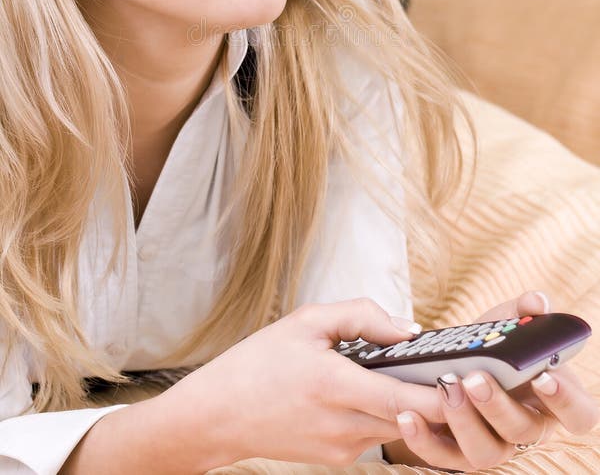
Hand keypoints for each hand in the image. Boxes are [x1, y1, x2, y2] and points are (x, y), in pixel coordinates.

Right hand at [159, 297, 445, 467]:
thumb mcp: (307, 321)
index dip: (449, 394)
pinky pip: (375, 433)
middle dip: (442, 397)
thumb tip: (409, 329)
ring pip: (397, 427)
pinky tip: (376, 388)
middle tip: (464, 368)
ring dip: (414, 405)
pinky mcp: (337, 457)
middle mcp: (345, 426)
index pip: (411, 401)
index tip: (476, 376)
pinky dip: (386, 413)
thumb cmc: (259, 362)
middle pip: (414, 419)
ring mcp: (342, 448)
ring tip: (422, 372)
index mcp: (337, 386)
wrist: (219, 414)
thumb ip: (362, 317)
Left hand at [385, 290, 599, 471]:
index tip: (543, 376)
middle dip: (499, 406)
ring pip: (486, 453)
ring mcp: (492, 445)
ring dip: (464, 422)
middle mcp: (525, 429)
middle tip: (475, 378)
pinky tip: (407, 415)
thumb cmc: (489, 346)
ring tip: (444, 386)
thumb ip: (522, 311)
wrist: (450, 362)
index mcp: (550, 401)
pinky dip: (424, 438)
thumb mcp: (504, 324)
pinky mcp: (455, 452)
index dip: (566, 400)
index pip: (579, 414)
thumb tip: (538, 301)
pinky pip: (443, 456)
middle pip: (523, 433)